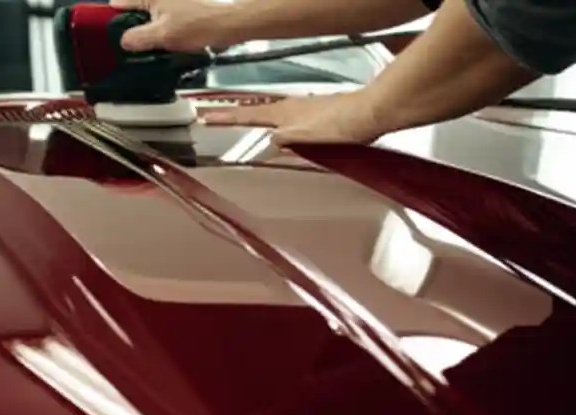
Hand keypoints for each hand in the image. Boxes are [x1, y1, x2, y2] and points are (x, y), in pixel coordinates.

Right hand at [110, 0, 240, 52]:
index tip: (104, 27)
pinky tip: (166, 43)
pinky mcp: (186, 8)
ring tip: (148, 47)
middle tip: (129, 45)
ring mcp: (175, 2)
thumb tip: (124, 41)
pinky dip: (164, 29)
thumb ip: (139, 38)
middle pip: (138, 10)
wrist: (231, 21)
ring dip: (150, 30)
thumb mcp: (163, 36)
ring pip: (153, 15)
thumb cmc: (198, 24)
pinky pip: (167, 18)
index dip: (112, 16)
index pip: (122, 2)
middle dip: (133, 26)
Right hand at [199, 93, 390, 145]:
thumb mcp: (305, 137)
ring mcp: (304, 110)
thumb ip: (283, 141)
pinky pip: (289, 122)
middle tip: (217, 120)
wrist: (371, 114)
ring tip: (243, 126)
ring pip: (273, 117)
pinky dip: (278, 127)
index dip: (225, 118)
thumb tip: (268, 144)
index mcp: (283, 114)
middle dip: (236, 117)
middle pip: (257, 113)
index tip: (205, 118)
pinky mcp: (317, 115)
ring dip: (257, 121)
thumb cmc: (339, 126)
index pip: (247, 116)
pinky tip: (282, 134)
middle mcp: (290, 108)